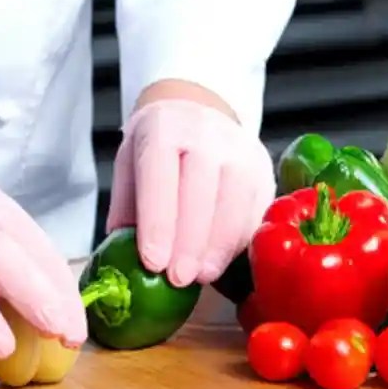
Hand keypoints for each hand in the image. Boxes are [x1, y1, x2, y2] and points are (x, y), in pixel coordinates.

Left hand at [106, 86, 274, 287]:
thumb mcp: (129, 165)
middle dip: (189, 243)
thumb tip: (124, 258)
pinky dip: (238, 242)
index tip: (153, 263)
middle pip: (201, 193)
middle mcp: (206, 133)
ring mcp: (240, 149)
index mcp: (164, 129)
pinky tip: (221, 261)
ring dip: (217, 247)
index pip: (160, 177)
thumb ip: (126, 209)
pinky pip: (254, 210)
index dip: (157, 223)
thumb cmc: (159, 146)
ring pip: (234, 203)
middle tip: (178, 279)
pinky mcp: (262, 168)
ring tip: (201, 277)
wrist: (196, 109)